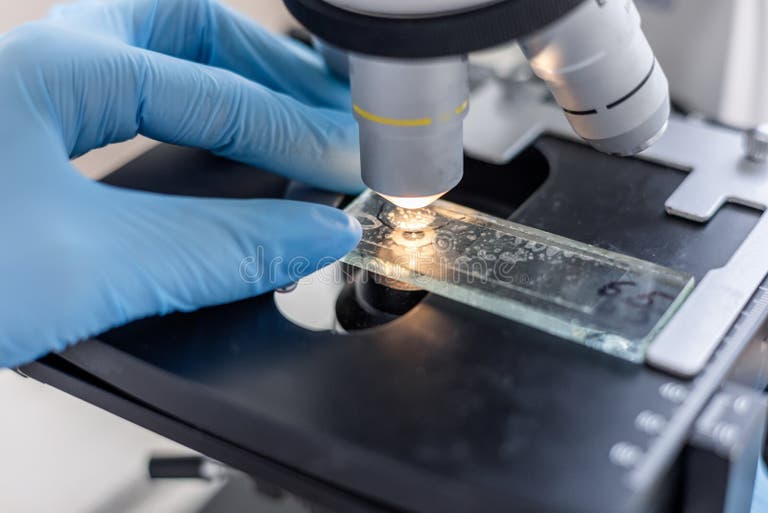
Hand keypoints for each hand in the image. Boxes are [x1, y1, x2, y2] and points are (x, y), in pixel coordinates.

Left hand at [0, 0, 362, 366]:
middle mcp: (39, 61)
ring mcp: (24, 93)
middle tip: (320, 104)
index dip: (296, 138)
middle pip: (182, 24)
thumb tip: (312, 237)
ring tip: (276, 113)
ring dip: (221, 76)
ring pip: (145, 49)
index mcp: (60, 67)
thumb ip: (217, 250)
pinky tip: (202, 149)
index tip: (347, 174)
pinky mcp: (16, 137)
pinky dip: (178, 113)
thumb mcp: (88, 268)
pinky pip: (120, 98)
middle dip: (264, 64)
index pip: (216, 94)